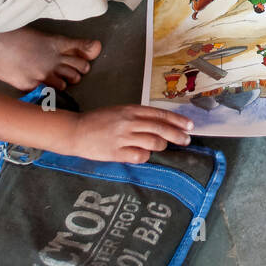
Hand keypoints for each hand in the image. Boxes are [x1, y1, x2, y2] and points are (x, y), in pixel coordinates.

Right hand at [67, 105, 193, 163]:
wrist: (75, 131)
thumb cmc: (99, 121)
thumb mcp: (120, 112)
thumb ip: (139, 116)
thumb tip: (162, 124)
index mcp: (131, 110)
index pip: (160, 114)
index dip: (177, 120)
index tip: (189, 125)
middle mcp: (129, 122)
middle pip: (161, 129)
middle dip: (177, 135)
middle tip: (187, 140)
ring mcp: (123, 137)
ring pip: (153, 143)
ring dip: (161, 146)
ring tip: (161, 147)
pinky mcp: (116, 152)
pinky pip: (140, 156)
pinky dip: (145, 156)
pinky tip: (143, 154)